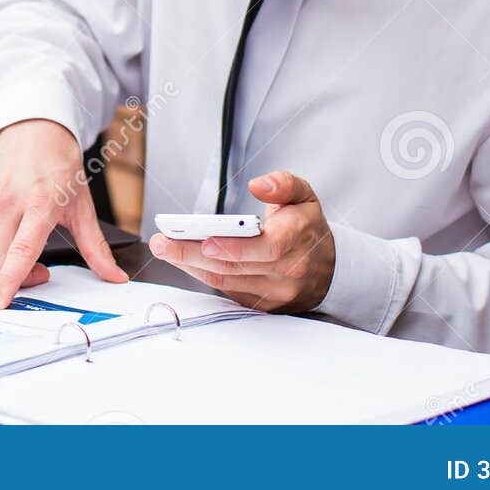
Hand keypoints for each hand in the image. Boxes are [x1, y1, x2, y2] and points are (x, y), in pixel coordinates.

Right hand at [0, 118, 128, 307]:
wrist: (32, 129)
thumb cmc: (57, 165)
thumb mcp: (81, 205)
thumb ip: (95, 247)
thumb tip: (115, 276)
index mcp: (39, 202)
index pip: (19, 252)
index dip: (9, 282)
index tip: (0, 303)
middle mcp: (7, 200)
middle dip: (14, 280)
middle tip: (38, 271)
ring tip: (19, 257)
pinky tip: (0, 247)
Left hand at [148, 171, 334, 311]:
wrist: (327, 269)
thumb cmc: (307, 228)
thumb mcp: (304, 196)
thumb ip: (283, 184)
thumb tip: (259, 184)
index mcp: (298, 240)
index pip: (268, 248)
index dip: (236, 247)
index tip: (206, 241)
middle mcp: (288, 270)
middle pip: (235, 266)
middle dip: (193, 254)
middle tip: (163, 242)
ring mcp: (274, 292)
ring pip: (226, 280)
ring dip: (190, 266)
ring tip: (164, 248)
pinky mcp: (262, 304)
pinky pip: (226, 289)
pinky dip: (201, 274)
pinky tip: (182, 260)